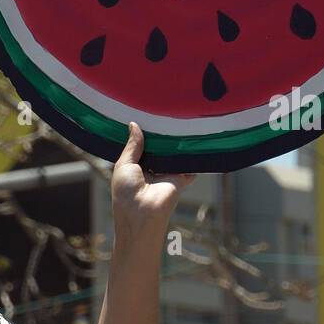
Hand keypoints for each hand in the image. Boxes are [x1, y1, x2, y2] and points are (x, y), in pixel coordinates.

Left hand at [110, 122, 195, 242]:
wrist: (142, 214)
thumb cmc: (126, 192)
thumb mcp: (124, 165)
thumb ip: (132, 146)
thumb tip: (134, 125)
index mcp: (136, 166)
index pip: (142, 145)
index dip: (144, 132)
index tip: (147, 112)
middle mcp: (152, 169)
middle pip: (159, 147)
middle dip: (162, 134)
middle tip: (166, 109)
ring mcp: (167, 173)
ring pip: (174, 153)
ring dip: (177, 141)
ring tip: (181, 117)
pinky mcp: (181, 178)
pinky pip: (191, 165)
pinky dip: (195, 155)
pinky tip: (199, 138)